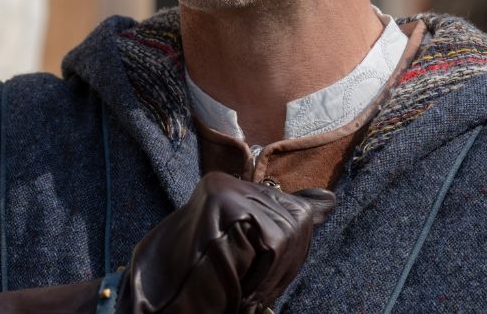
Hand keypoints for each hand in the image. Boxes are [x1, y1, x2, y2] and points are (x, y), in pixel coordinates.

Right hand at [121, 172, 336, 312]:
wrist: (156, 306)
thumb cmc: (202, 283)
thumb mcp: (248, 250)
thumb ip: (284, 221)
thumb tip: (329, 200)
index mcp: (230, 190)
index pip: (292, 211)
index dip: (290, 254)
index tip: (266, 280)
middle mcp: (225, 184)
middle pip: (294, 220)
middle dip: (286, 266)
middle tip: (253, 291)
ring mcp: (222, 191)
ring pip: (287, 232)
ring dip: (274, 275)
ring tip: (244, 291)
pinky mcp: (222, 204)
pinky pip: (274, 241)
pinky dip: (266, 273)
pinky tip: (241, 286)